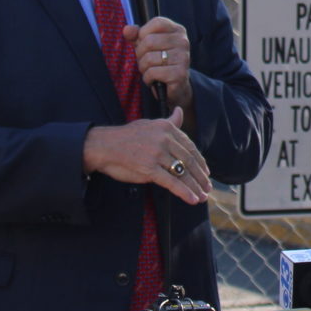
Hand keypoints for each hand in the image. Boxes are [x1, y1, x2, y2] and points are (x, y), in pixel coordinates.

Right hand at [83, 109, 210, 204]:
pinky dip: (184, 192)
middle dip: (201, 176)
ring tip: (202, 196)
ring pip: (183, 172)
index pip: (190, 147)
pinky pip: (171, 182)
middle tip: (207, 187)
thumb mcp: (149, 124)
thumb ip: (168, 121)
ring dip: (195, 186)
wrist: (102, 146)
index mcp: (167, 128)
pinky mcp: (149, 169)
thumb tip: (179, 111)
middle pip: (189, 160)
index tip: (206, 172)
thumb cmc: (125, 137)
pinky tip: (192, 199)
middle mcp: (165, 139)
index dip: (200, 161)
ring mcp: (157, 154)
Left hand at [125, 16, 191, 110]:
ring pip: (149, 58)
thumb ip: (137, 35)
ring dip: (143, 68)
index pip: (157, 23)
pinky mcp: (179, 74)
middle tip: (146, 61)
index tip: (145, 43)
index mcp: (178, 31)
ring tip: (151, 71)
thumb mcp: (148, 46)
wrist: (176, 86)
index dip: (144, 33)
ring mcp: (183, 58)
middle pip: (149, 41)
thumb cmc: (160, 62)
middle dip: (140, 54)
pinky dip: (148, 78)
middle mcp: (183, 42)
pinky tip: (154, 80)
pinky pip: (152, 72)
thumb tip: (127, 29)